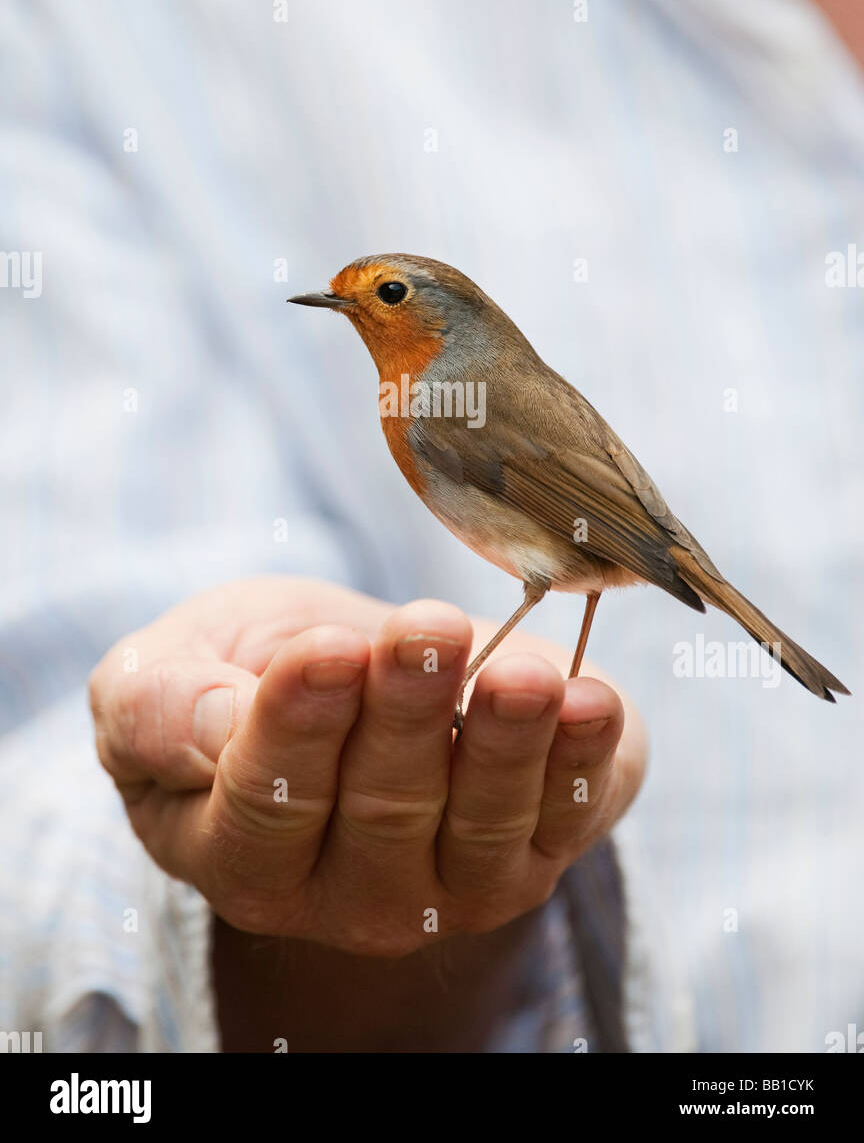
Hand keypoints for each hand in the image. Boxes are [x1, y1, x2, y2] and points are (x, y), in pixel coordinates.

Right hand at [89, 577, 645, 957]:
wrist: (349, 676)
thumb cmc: (238, 673)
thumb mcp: (164, 671)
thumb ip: (162, 708)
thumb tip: (219, 728)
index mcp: (235, 854)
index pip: (265, 805)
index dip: (297, 728)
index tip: (327, 651)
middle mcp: (343, 896)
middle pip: (382, 812)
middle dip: (408, 715)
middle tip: (427, 631)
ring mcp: (446, 888)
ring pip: (482, 825)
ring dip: (507, 744)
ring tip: (526, 679)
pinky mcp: (528, 854)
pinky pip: (563, 817)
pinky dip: (581, 760)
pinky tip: (592, 704)